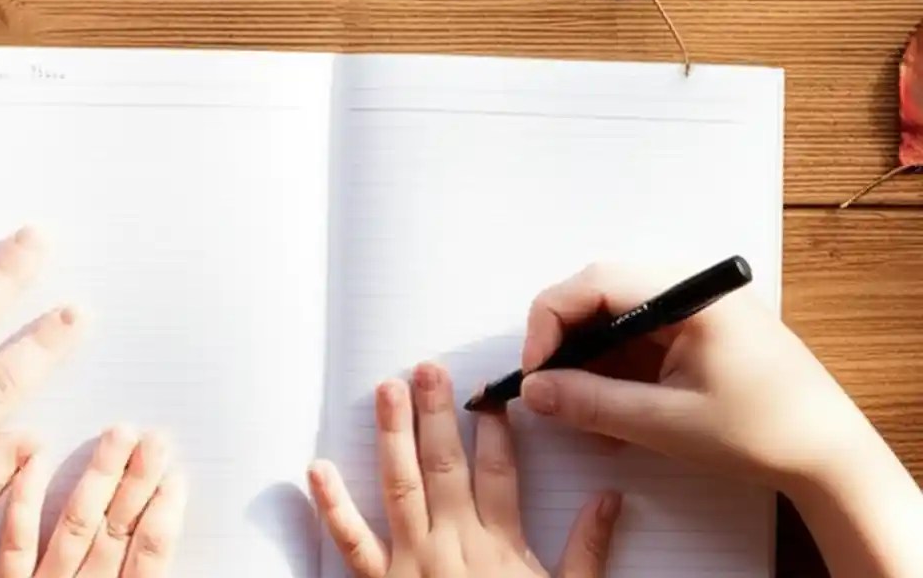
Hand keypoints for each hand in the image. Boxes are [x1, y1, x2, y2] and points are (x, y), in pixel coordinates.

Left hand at [0, 428, 185, 577]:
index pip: (148, 560)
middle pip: (116, 532)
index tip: (176, 477)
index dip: (166, 516)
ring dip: (100, 477)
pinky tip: (37, 462)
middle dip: (139, 482)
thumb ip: (143, 574)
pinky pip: (15, 544)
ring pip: (76, 526)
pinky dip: (25, 502)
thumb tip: (167, 530)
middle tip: (156, 440)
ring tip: (118, 436)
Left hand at [308, 363, 620, 577]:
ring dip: (393, 435)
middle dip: (437, 414)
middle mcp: (453, 545)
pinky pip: (352, 544)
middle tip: (427, 369)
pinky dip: (331, 506)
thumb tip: (611, 498)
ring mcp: (412, 562)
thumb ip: (587, 549)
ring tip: (387, 390)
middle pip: (445, 466)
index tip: (491, 396)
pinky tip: (316, 468)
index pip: (499, 474)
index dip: (495, 432)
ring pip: (400, 487)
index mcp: (499, 547)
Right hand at [515, 262, 875, 490]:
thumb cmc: (762, 431)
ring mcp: (692, 308)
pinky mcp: (694, 331)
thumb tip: (533, 391)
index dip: (549, 322)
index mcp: (689, 294)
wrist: (827, 454)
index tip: (535, 371)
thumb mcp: (665, 422)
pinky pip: (636, 340)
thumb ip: (591, 403)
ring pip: (612, 320)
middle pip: (599, 296)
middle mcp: (689, 288)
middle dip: (565, 344)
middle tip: (549, 391)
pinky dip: (614, 373)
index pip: (595, 283)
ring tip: (584, 415)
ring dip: (589, 364)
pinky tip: (612, 415)